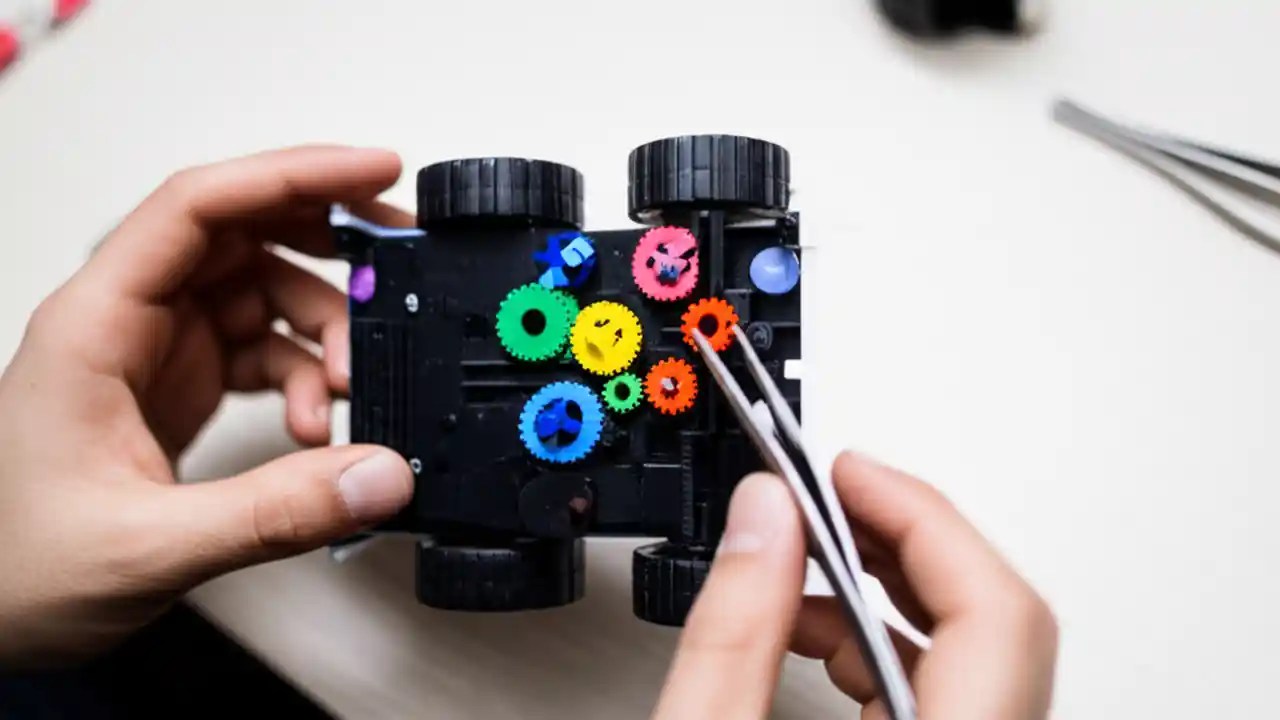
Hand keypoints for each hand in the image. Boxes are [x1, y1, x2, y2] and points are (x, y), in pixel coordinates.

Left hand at [0, 146, 417, 668]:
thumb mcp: (149, 544)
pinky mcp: (183, 384)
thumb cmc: (17, 567)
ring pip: (265, 292)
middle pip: (242, 233)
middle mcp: (129, 319)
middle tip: (397, 255)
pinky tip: (314, 428)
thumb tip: (378, 474)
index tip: (373, 169)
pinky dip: (307, 378)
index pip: (199, 208)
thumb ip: (274, 512)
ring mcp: (159, 350)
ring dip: (323, 331)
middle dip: (328, 238)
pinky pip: (267, 350)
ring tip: (349, 387)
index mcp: (95, 322)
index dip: (292, 175)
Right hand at [651, 452, 1057, 718]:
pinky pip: (950, 686)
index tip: (846, 472)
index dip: (922, 519)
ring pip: (972, 651)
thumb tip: (761, 515)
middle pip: (993, 620)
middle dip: (900, 540)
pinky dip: (879, 641)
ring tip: (798, 561)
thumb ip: (732, 634)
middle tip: (823, 495)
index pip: (993, 613)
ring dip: (884, 589)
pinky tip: (809, 630)